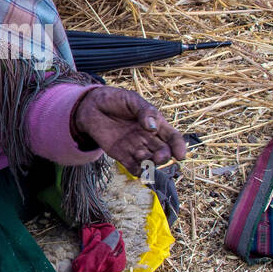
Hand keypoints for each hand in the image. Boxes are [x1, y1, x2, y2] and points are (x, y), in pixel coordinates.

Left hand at [71, 86, 186, 176]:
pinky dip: (138, 172)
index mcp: (156, 123)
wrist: (92, 106)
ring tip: (142, 157)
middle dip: (164, 157)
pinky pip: (134, 168)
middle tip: (159, 157)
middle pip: (163, 152)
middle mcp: (148, 138)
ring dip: (150, 164)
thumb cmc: (115, 100)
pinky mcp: (122, 156)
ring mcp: (136, 147)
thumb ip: (145, 111)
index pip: (172, 137)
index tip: (180, 155)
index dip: (179, 146)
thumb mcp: (132, 100)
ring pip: (150, 162)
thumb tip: (152, 127)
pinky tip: (136, 168)